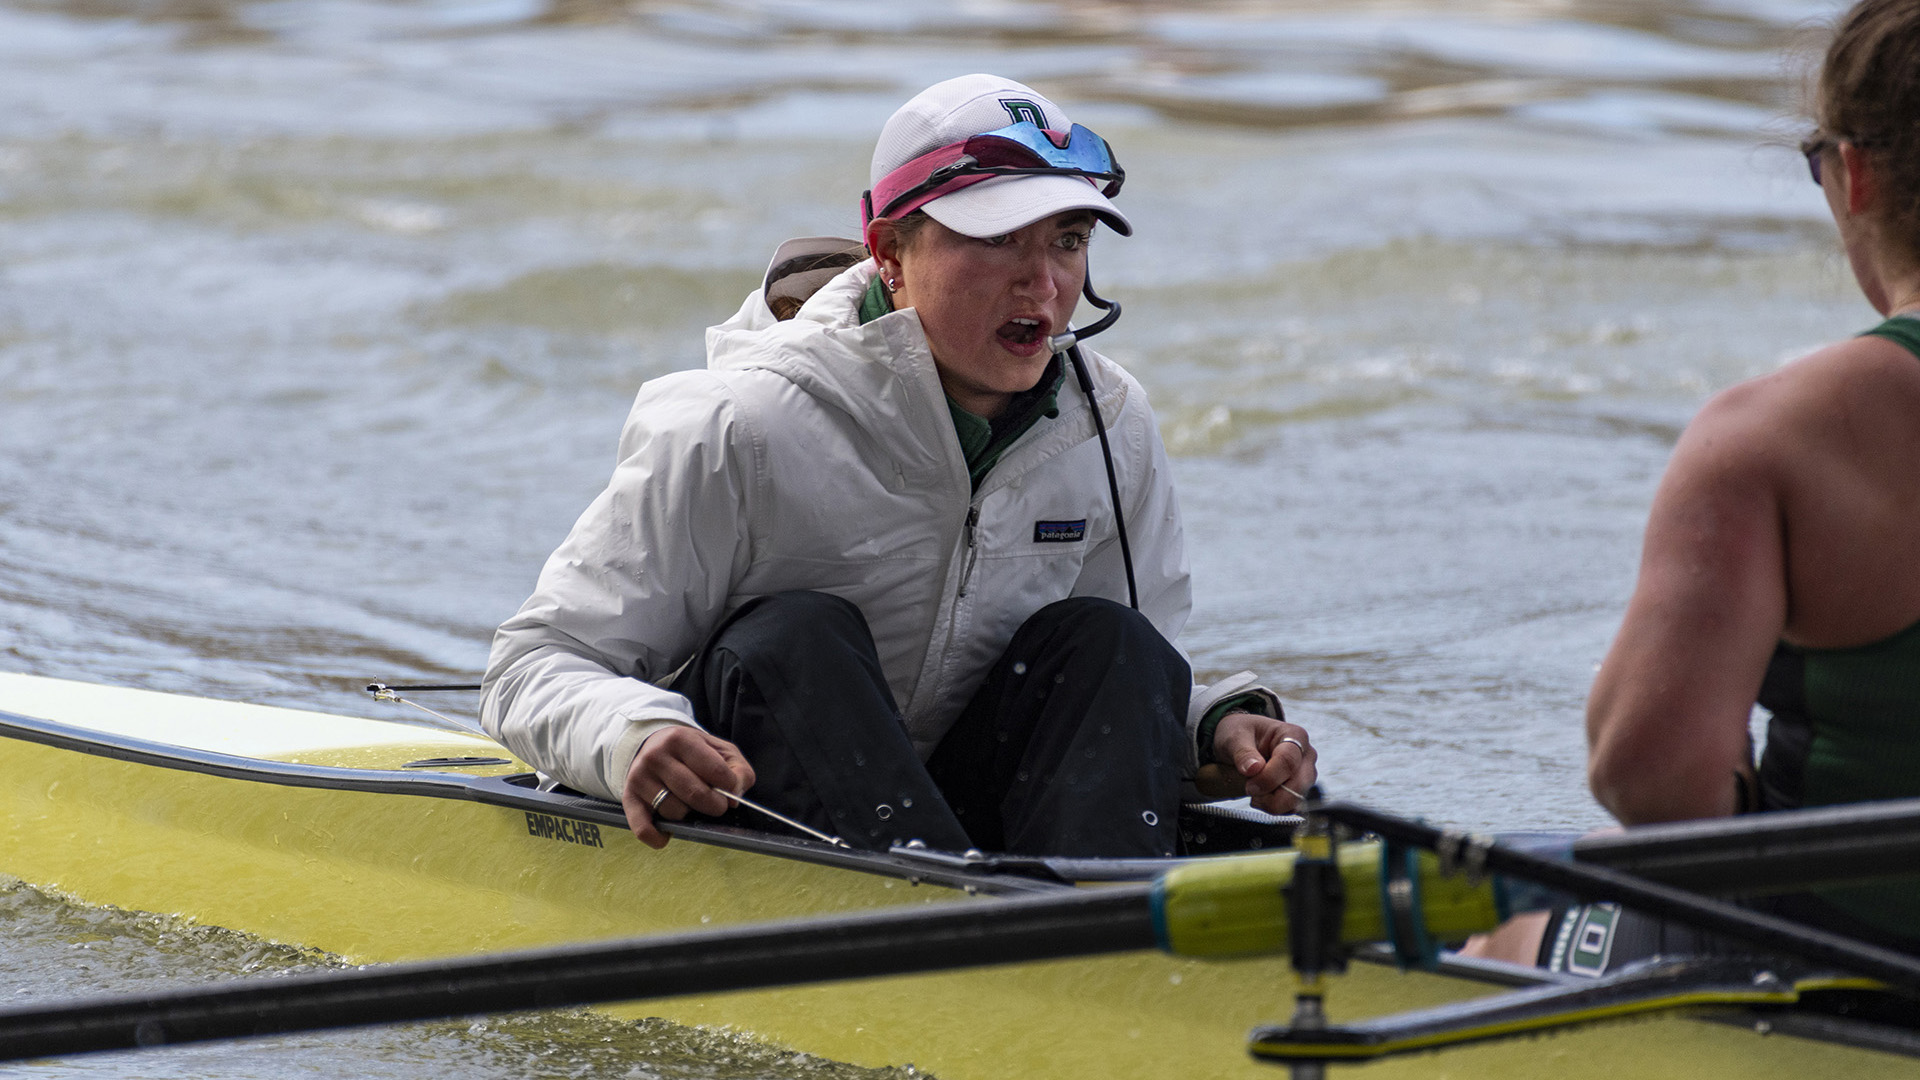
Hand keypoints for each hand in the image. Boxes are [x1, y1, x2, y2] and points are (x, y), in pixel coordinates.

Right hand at [620, 726, 754, 848]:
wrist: (651, 745)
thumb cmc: (692, 751)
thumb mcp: (719, 749)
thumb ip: (738, 768)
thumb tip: (735, 795)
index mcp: (680, 739)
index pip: (715, 770)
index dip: (730, 786)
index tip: (730, 790)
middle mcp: (656, 756)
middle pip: (695, 793)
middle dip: (715, 805)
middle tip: (717, 805)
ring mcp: (639, 778)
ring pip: (674, 811)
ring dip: (688, 814)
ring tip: (688, 802)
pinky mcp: (629, 798)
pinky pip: (642, 828)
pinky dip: (657, 837)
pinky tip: (667, 834)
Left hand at [1213, 712, 1316, 814]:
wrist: (1240, 742)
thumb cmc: (1241, 733)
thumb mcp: (1235, 736)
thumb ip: (1243, 752)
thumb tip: (1253, 769)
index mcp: (1294, 735)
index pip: (1288, 761)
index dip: (1268, 778)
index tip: (1249, 785)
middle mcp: (1305, 755)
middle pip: (1298, 784)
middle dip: (1272, 796)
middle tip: (1249, 790)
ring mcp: (1305, 774)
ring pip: (1297, 799)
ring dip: (1272, 803)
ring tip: (1253, 792)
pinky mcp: (1299, 790)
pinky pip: (1292, 807)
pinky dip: (1275, 808)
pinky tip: (1261, 798)